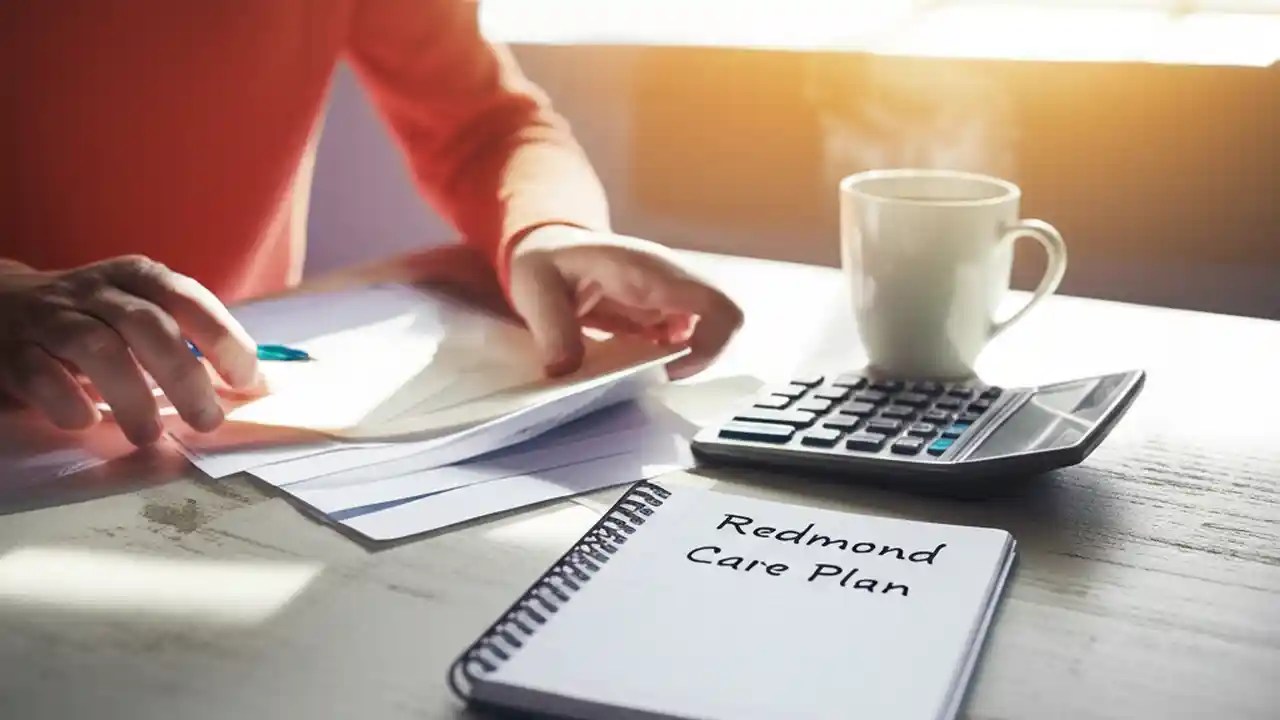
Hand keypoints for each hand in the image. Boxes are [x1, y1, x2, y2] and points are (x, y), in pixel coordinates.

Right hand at [0, 256, 259, 444]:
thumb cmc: (90, 320)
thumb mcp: (138, 314)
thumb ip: (191, 341)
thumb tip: (259, 384)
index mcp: (136, 277)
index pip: (186, 298)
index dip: (223, 337)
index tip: (247, 380)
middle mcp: (93, 291)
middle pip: (147, 326)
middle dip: (184, 376)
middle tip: (207, 421)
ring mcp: (49, 317)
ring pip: (97, 348)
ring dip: (131, 397)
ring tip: (150, 435)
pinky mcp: (11, 350)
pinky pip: (39, 372)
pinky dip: (66, 399)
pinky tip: (85, 421)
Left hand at [507, 227, 742, 378]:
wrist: (549, 246)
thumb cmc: (545, 261)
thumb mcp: (534, 288)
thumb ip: (551, 328)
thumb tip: (567, 372)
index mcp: (650, 272)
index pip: (717, 305)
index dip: (710, 347)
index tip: (668, 370)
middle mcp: (671, 282)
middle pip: (724, 321)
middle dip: (697, 359)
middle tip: (651, 377)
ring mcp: (670, 297)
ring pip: (707, 333)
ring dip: (680, 361)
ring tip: (637, 375)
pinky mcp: (662, 312)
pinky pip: (684, 339)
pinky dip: (665, 361)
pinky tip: (631, 368)